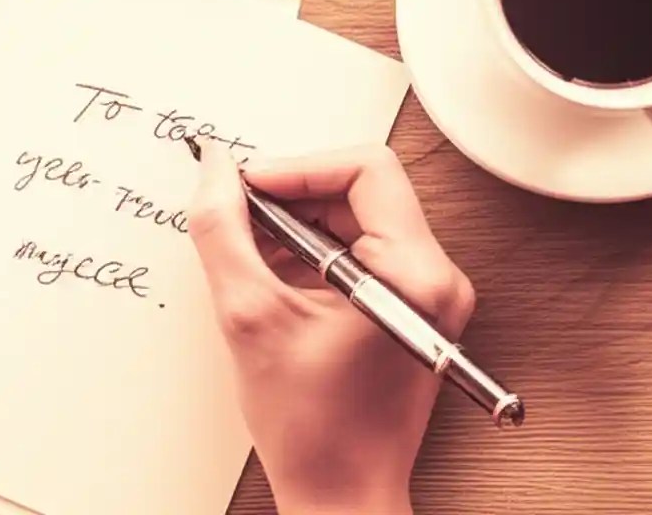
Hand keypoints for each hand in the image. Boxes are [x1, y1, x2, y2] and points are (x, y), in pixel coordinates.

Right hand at [187, 144, 474, 514]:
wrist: (341, 493)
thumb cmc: (313, 428)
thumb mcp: (249, 316)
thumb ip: (223, 231)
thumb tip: (215, 170)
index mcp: (414, 275)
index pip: (364, 168)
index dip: (295, 168)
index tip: (247, 187)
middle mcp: (436, 277)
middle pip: (362, 189)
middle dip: (293, 196)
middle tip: (241, 218)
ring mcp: (429, 295)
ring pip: (358, 218)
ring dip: (299, 225)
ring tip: (255, 257)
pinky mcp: (414, 308)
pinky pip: (362, 251)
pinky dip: (313, 253)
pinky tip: (277, 280)